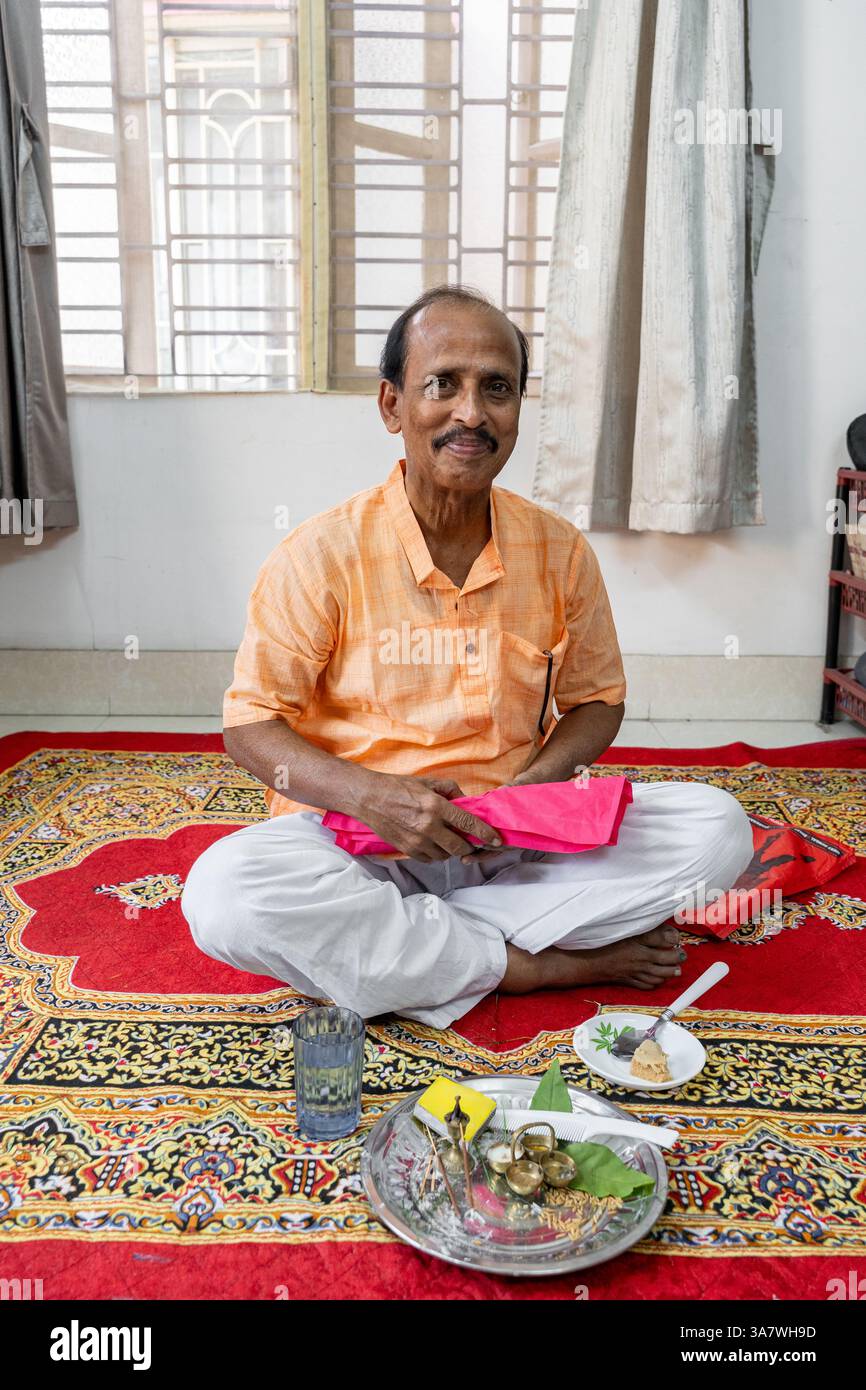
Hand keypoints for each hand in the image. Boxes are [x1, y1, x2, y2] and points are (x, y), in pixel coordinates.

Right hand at [353, 773, 502, 862]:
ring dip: (451, 850)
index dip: (485, 834)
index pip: (468, 823)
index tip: (496, 839)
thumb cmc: (397, 787)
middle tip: (471, 842)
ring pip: (445, 855)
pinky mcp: (407, 849)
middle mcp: (428, 826)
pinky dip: (435, 854)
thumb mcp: (427, 782)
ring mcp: (417, 841)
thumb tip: (466, 801)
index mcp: (435, 806)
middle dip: (469, 846)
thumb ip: (450, 790)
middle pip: (459, 847)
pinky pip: (430, 859)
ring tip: (447, 839)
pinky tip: (432, 843)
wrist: (368, 798)